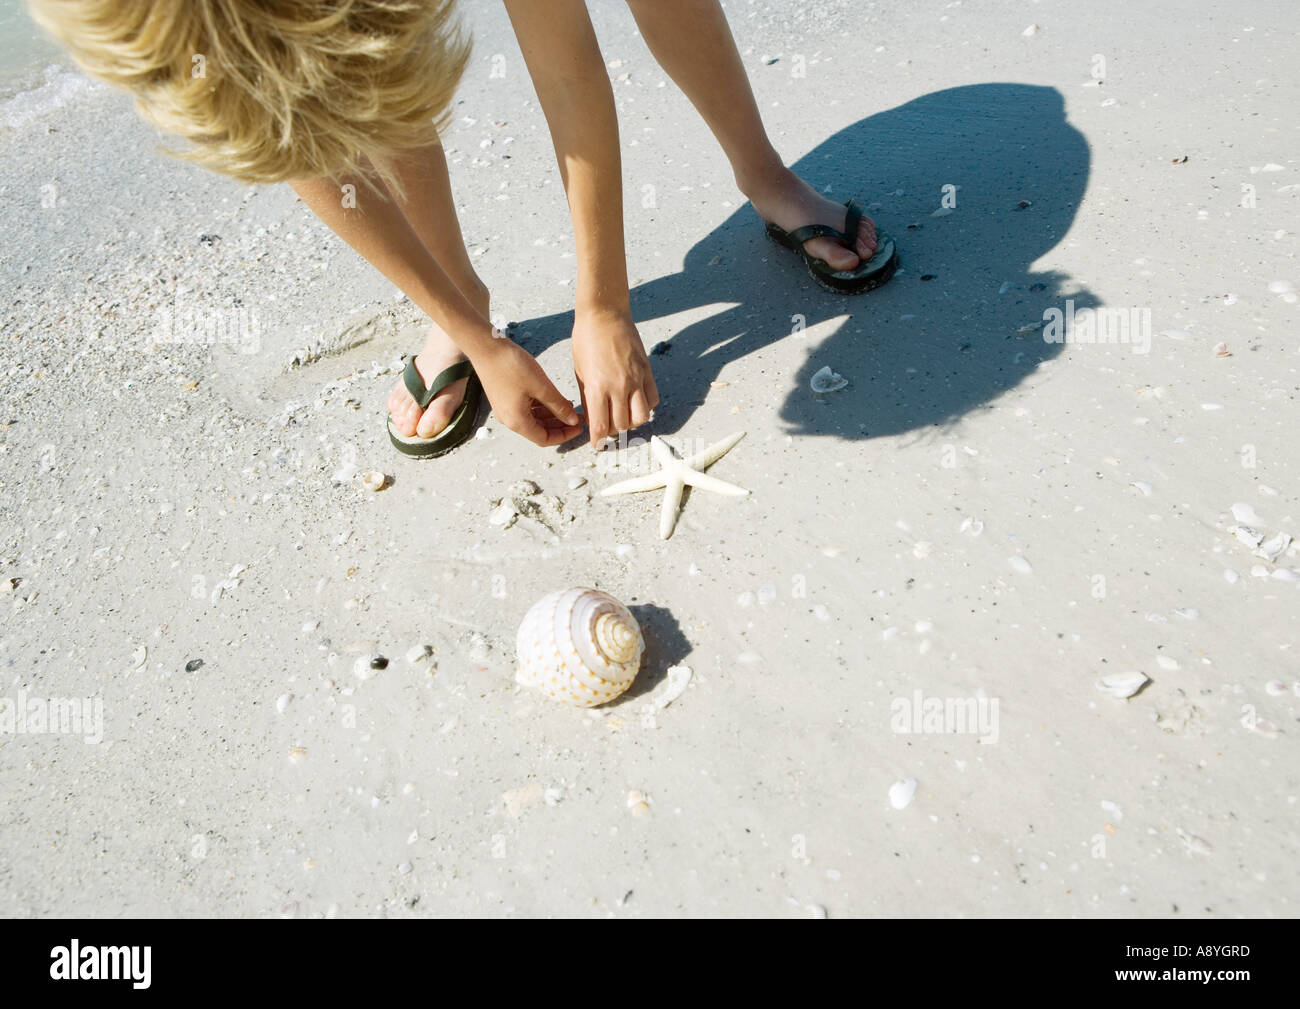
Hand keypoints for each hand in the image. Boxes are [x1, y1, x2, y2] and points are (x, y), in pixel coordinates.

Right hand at [473, 337, 583, 446]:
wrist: (485, 346)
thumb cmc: (510, 365)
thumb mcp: (542, 386)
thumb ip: (559, 406)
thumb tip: (572, 420)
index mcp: (517, 421)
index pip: (544, 439)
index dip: (564, 435)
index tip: (578, 427)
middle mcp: (509, 419)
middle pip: (539, 431)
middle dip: (559, 425)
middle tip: (576, 417)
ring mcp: (505, 409)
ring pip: (533, 420)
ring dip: (551, 416)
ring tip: (568, 406)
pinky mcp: (504, 398)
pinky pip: (526, 409)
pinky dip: (540, 407)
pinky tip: (552, 398)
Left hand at [571, 306, 659, 446]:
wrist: (604, 313)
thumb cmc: (586, 339)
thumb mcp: (579, 371)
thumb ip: (588, 397)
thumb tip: (592, 418)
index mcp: (597, 386)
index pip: (600, 425)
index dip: (598, 439)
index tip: (596, 444)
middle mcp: (619, 386)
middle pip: (622, 425)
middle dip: (612, 431)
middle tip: (606, 426)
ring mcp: (636, 379)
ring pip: (641, 417)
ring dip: (631, 422)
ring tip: (622, 415)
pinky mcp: (647, 371)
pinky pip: (653, 399)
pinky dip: (646, 407)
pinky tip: (635, 402)